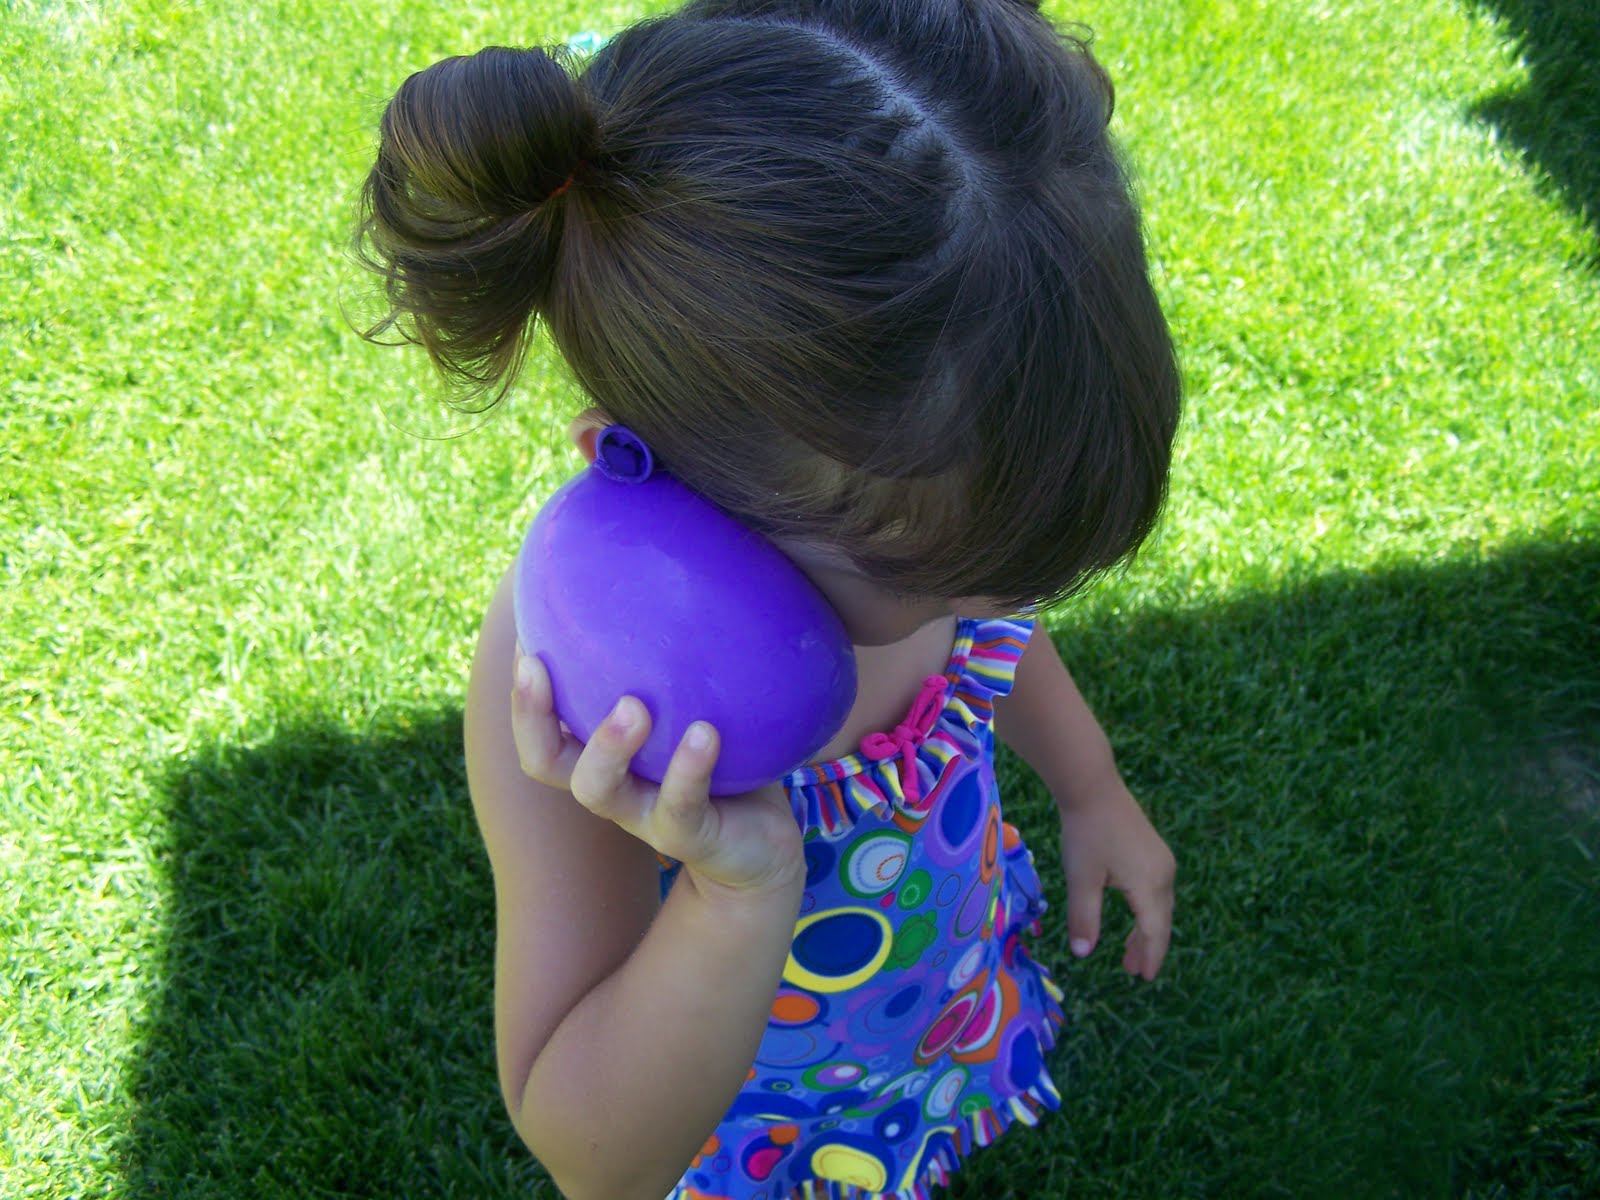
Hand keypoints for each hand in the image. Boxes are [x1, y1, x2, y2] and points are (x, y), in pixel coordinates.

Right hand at [510, 647, 804, 898]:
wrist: (763, 846)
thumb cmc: (724, 766)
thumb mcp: (693, 713)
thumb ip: (673, 670)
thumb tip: (667, 580)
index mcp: (602, 758)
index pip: (540, 731)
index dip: (522, 693)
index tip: (525, 638)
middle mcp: (613, 788)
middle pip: (547, 763)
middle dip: (535, 715)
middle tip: (539, 665)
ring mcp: (646, 817)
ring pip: (601, 790)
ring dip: (609, 745)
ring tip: (633, 705)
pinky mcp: (691, 837)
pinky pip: (680, 806)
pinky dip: (689, 768)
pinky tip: (704, 732)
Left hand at [1057, 775, 1174, 979]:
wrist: (1093, 787)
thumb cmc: (1085, 833)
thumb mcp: (1081, 879)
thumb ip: (1084, 918)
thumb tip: (1083, 954)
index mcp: (1149, 885)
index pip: (1153, 932)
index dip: (1148, 957)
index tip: (1143, 979)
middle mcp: (1164, 874)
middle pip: (1161, 922)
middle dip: (1148, 948)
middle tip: (1133, 972)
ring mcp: (1162, 861)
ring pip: (1160, 907)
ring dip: (1147, 930)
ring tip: (1130, 953)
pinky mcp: (1154, 850)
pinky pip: (1157, 890)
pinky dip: (1147, 910)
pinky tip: (1134, 916)